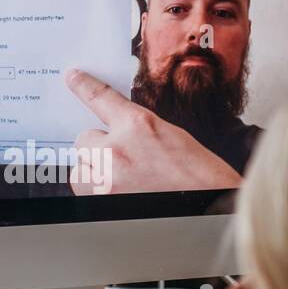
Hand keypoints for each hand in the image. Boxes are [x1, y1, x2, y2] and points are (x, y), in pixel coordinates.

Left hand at [65, 69, 243, 194]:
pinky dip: (97, 192)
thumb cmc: (202, 179)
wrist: (214, 210)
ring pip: (81, 168)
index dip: (84, 86)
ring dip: (96, 172)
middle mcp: (116, 151)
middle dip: (100, 147)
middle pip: (85, 139)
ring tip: (126, 181)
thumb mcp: (174, 139)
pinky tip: (122, 194)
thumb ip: (141, 131)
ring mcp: (105, 180)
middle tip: (125, 161)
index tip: (73, 78)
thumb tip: (121, 132)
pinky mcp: (101, 204)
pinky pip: (85, 192)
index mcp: (139, 127)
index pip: (101, 98)